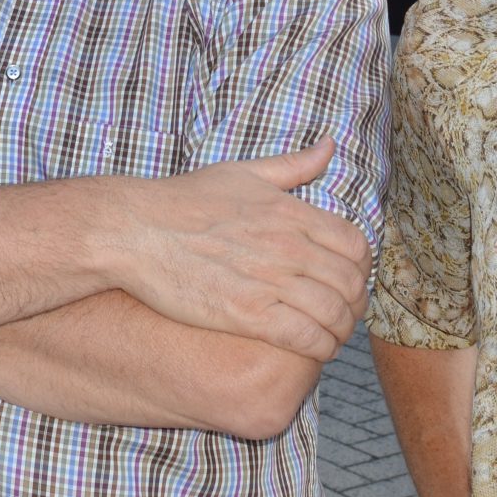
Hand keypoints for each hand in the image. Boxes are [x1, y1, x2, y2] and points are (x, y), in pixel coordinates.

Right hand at [113, 140, 372, 362]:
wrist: (134, 231)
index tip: (351, 281)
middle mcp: (287, 245)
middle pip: (351, 283)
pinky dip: (319, 348)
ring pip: (334, 313)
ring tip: (331, 337)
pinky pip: (305, 337)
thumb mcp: (242, 173)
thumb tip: (329, 146)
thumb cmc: (183, 201)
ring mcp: (268, 280)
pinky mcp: (246, 313)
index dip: (362, 268)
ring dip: (340, 331)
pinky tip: (313, 350)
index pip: (356, 245)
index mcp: (290, 211)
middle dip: (355, 304)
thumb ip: (293, 165)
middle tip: (345, 315)